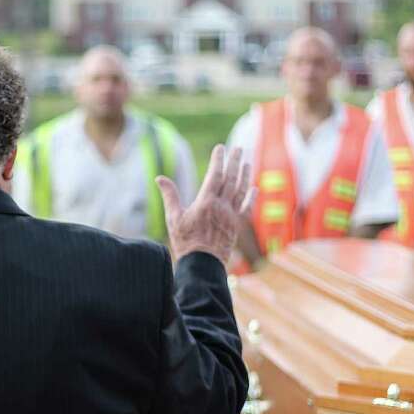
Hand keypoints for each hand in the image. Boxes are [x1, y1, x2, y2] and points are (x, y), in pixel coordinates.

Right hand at [157, 144, 253, 263]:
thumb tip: (159, 178)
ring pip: (241, 190)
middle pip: (231, 179)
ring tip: (245, 162)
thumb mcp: (173, 218)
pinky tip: (254, 188)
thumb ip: (169, 196)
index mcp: (206, 202)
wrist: (202, 265)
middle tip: (238, 148)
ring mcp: (231, 216)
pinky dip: (251, 197)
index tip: (220, 148)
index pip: (215, 175)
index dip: (218, 160)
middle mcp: (222, 206)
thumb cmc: (185, 242)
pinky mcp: (236, 226)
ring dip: (244, 174)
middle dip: (234, 162)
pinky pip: (246, 208)